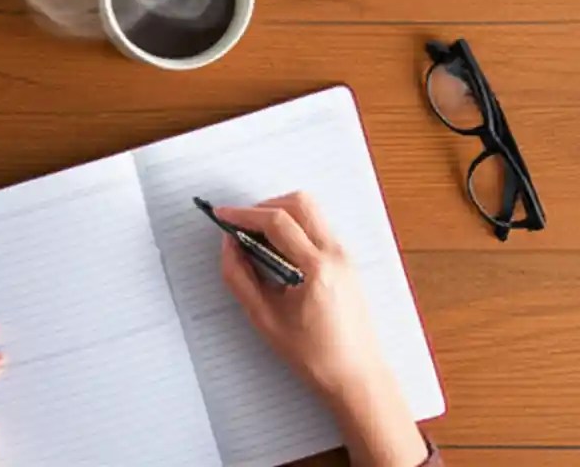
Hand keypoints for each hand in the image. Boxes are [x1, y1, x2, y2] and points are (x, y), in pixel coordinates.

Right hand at [218, 192, 427, 466]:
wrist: (356, 375)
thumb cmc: (314, 355)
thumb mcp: (263, 318)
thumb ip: (239, 277)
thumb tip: (229, 245)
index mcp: (316, 268)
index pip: (277, 222)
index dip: (244, 214)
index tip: (223, 215)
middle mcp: (335, 255)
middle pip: (299, 203)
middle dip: (265, 207)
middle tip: (242, 226)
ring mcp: (345, 256)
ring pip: (311, 212)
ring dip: (281, 216)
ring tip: (258, 241)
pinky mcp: (347, 263)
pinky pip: (318, 229)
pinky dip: (295, 229)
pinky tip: (278, 255)